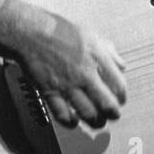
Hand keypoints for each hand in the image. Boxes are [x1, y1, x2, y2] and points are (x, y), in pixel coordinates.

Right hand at [4, 0, 126, 128]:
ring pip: (88, 113)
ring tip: (98, 122)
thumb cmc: (59, 31)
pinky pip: (63, 114)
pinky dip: (70, 122)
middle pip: (107, 103)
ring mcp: (67, 84)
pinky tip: (74, 121)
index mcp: (97, 58)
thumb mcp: (91, 35)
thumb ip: (109, 52)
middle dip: (113, 113)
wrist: (31, 33)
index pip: (119, 85)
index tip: (120, 100)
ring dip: (96, 121)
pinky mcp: (50, 92)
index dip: (122, 97)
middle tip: (113, 116)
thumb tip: (121, 65)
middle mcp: (85, 73)